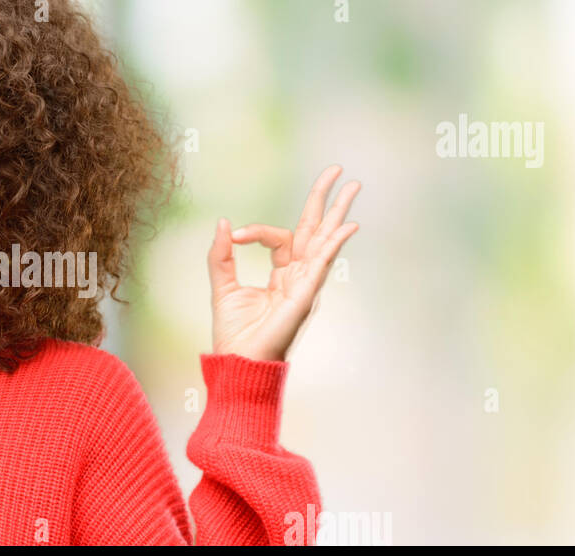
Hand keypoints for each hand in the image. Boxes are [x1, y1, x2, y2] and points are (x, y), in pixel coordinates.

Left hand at [207, 164, 359, 360]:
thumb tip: (223, 223)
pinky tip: (347, 226)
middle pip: (316, 230)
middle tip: (339, 172)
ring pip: (325, 241)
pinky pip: (321, 265)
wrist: (238, 363)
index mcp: (282, 274)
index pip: (279, 237)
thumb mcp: (222, 286)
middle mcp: (299, 276)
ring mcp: (305, 285)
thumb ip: (221, 255)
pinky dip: (334, 245)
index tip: (236, 236)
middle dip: (326, 201)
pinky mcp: (304, 297)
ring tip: (353, 186)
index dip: (257, 230)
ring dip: (339, 213)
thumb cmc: (235, 334)